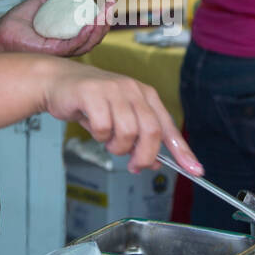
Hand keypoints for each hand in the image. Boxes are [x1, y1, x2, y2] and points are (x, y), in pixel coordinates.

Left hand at [0, 0, 111, 56]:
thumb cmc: (17, 21)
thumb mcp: (38, 2)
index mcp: (66, 36)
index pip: (90, 29)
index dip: (102, 18)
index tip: (110, 2)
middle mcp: (65, 45)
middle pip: (93, 38)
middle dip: (105, 23)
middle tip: (111, 6)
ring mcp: (59, 51)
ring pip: (86, 44)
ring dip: (98, 30)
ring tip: (104, 15)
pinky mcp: (51, 53)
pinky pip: (71, 47)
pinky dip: (82, 36)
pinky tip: (88, 25)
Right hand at [41, 59, 202, 174]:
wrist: (58, 83)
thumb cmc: (91, 104)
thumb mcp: (120, 121)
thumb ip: (139, 140)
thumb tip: (155, 163)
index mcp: (146, 96)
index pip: (169, 127)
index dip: (183, 151)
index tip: (195, 171)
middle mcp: (134, 90)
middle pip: (151, 131)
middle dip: (144, 155)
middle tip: (134, 165)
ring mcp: (113, 90)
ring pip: (128, 131)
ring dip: (117, 146)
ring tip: (107, 140)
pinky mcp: (92, 93)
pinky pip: (103, 126)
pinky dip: (98, 135)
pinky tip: (93, 127)